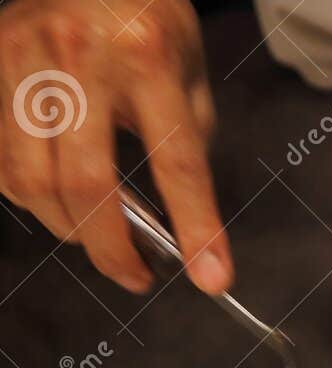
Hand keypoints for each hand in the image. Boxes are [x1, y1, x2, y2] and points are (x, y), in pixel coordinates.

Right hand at [0, 0, 229, 293]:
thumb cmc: (147, 23)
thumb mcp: (188, 74)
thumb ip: (186, 145)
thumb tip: (183, 227)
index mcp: (148, 57)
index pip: (177, 163)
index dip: (196, 228)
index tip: (212, 279)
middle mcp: (78, 56)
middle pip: (87, 184)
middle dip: (111, 247)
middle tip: (135, 274)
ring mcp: (23, 58)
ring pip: (30, 180)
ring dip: (67, 228)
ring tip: (98, 238)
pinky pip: (0, 159)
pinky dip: (29, 196)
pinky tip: (58, 200)